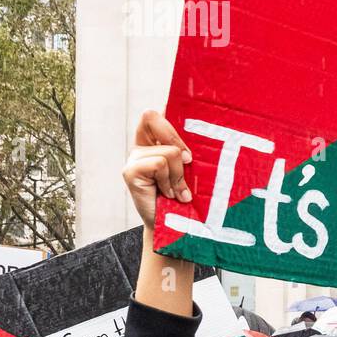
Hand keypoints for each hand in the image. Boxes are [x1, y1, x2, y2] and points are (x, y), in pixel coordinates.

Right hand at [123, 110, 192, 229]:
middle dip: (176, 138)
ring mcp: (133, 157)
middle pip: (152, 116)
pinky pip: (160, 164)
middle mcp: (141, 145)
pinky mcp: (130, 170)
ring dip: (179, 175)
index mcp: (155, 140)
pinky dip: (170, 181)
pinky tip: (169, 194)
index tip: (181, 114)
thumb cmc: (187, 197)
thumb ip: (188, 150)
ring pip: (169, 151)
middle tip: (189, 162)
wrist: (176, 227)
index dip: (167, 109)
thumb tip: (206, 131)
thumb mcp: (193, 169)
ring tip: (177, 191)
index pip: (156, 112)